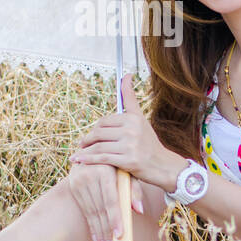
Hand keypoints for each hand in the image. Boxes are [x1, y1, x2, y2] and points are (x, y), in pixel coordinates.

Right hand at [65, 159, 146, 240]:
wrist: (95, 150)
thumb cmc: (118, 164)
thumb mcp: (128, 172)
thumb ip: (134, 190)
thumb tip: (139, 210)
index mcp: (105, 169)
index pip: (110, 199)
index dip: (115, 218)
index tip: (119, 234)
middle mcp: (89, 174)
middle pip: (100, 208)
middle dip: (106, 229)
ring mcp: (79, 180)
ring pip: (91, 211)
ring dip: (98, 231)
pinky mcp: (73, 186)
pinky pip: (84, 210)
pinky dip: (91, 225)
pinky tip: (96, 238)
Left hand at [69, 73, 177, 191]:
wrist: (162, 165)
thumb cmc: (148, 142)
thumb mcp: (140, 118)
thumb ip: (130, 98)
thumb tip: (126, 75)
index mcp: (133, 118)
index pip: (104, 121)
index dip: (95, 129)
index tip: (91, 135)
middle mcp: (132, 130)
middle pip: (99, 133)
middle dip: (88, 139)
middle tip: (83, 144)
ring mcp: (130, 145)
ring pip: (99, 146)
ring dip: (85, 151)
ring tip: (78, 154)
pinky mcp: (128, 160)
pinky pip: (102, 158)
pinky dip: (88, 160)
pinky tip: (79, 161)